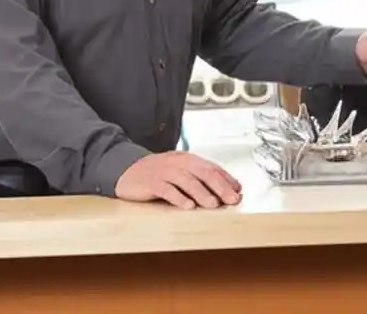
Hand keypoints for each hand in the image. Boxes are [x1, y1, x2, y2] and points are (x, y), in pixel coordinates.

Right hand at [115, 151, 241, 209]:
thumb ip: (200, 179)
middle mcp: (178, 163)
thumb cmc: (159, 174)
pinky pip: (167, 189)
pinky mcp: (151, 182)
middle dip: (219, 187)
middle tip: (231, 199)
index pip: (212, 168)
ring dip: (202, 193)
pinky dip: (178, 198)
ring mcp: (164, 172)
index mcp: (188, 159)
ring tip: (213, 205)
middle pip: (203, 173)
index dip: (227, 179)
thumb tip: (226, 190)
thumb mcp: (180, 171)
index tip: (238, 191)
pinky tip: (187, 206)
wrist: (128, 170)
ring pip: (187, 181)